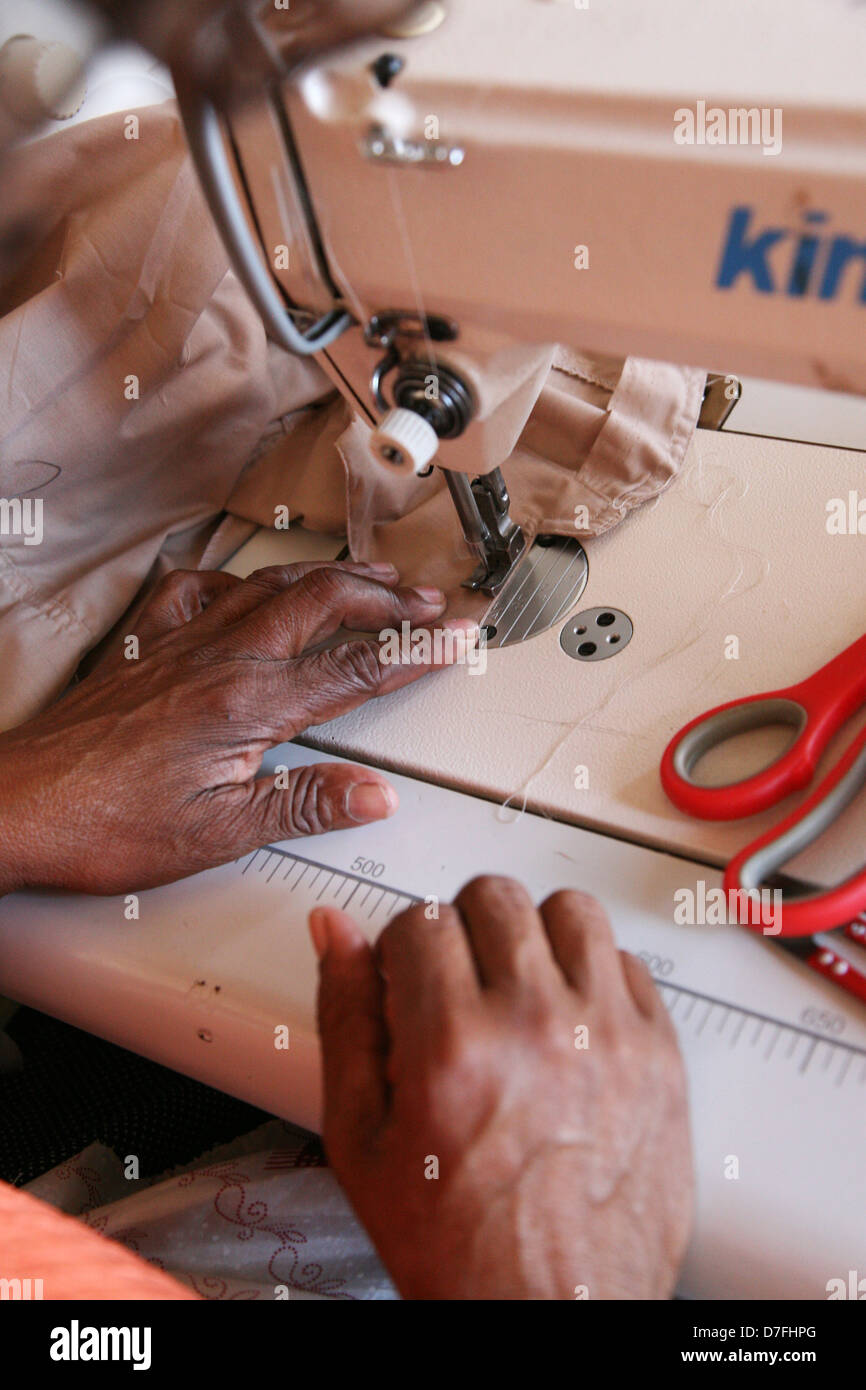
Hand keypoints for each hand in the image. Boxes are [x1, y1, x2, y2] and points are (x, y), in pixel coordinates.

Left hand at [0, 561, 475, 894]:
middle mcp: (218, 658)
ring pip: (272, 585)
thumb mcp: (218, 833)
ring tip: (371, 575)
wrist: (19, 805)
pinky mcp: (146, 644)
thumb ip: (303, 804)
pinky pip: (201, 589)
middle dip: (386, 596)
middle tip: (428, 600)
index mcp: (247, 703)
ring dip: (331, 576)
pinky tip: (251, 585)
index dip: (415, 648)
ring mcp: (181, 642)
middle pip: (323, 602)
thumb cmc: (104, 823)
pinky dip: (242, 580)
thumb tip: (372, 795)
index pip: (355, 666)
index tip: (457, 635)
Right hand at [312, 877, 692, 1299]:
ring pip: (571, 912)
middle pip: (495, 897)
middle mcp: (538, 1026)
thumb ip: (346, 1019)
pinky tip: (569, 1022)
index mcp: (454, 1046)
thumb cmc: (460, 1246)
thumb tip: (337, 934)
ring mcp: (611, 1036)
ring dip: (535, 936)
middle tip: (457, 980)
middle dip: (462, 928)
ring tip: (518, 986)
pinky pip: (630, 964)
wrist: (557, 1313)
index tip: (410, 980)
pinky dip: (594, 979)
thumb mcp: (362, 1141)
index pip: (420, 920)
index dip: (403, 949)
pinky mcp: (663, 1055)